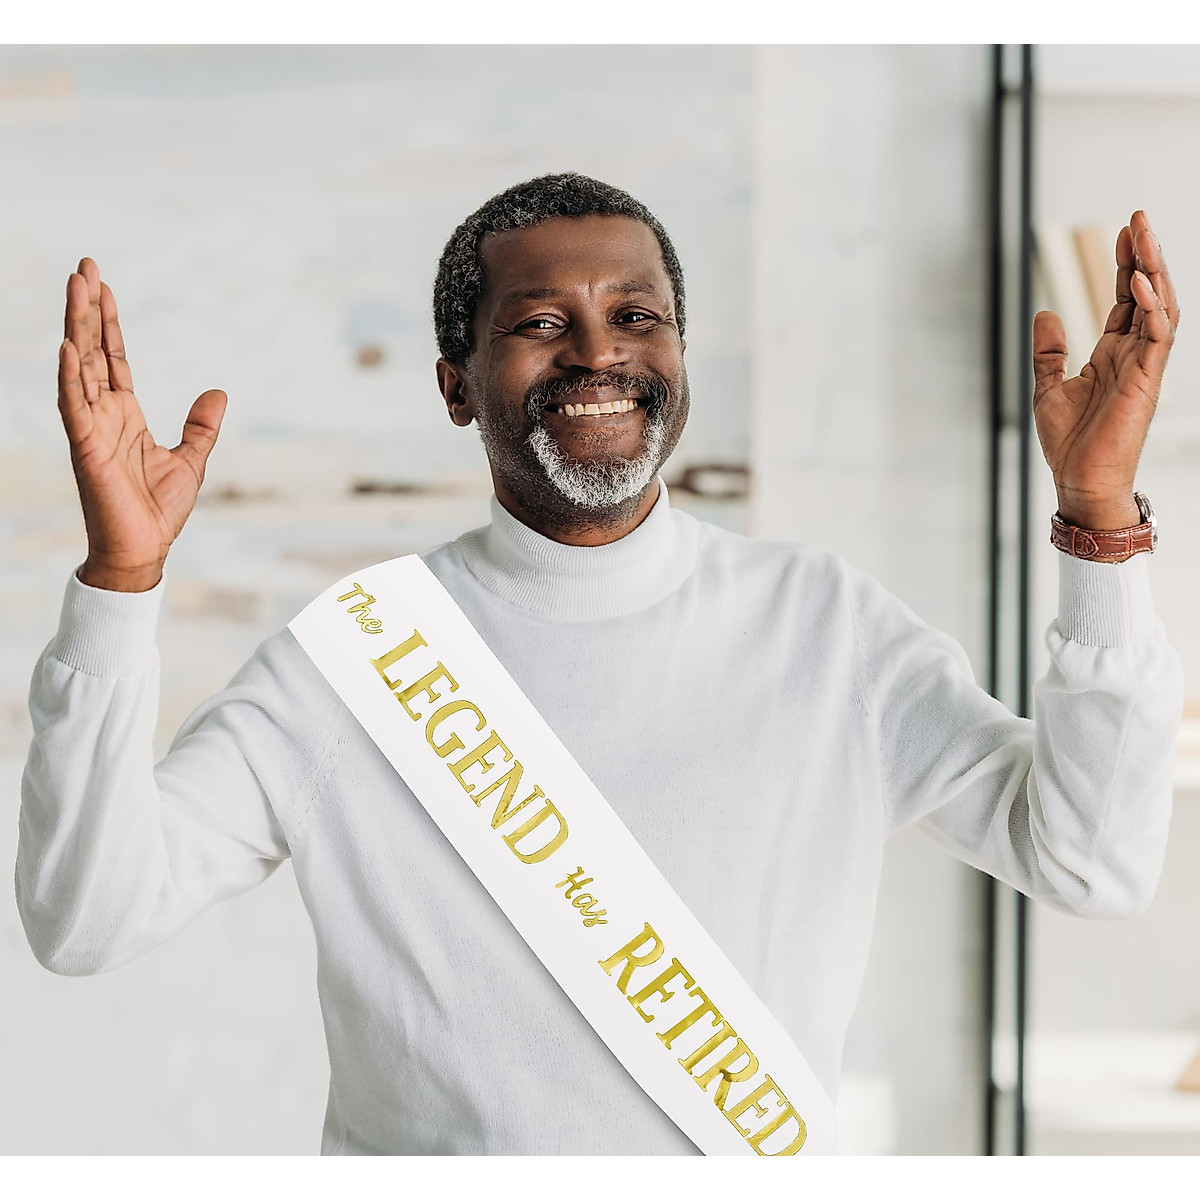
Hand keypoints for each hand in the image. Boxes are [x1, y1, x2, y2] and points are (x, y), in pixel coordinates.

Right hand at [58, 258, 226, 590]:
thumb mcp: (191, 461)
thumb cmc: (158, 511)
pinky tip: (67, 346)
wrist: (145, 550)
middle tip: (83, 266)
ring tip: (74, 286)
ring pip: (79, 367)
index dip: (109, 322)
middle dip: (88, 309)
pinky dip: (70, 377)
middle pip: (93, 350)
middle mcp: (103, 415)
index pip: (114, 358)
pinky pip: (73, 406)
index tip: (103, 285)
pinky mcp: (86, 448)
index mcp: (125, 415)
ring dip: (76, 327)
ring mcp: (91, 429)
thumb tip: (217, 391)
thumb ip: (200, 426)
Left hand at [1032, 210, 1179, 529]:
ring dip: (1154, 270)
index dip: (1126, 264)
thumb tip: (1045, 312)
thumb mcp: (1048, 388)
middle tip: (1139, 217)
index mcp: (1113, 354)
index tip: (1123, 231)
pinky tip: (1139, 282)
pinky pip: (1157, 336)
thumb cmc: (1069, 443)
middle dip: (1145, 255)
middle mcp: (1134, 355)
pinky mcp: (1147, 381)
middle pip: (1148, 293)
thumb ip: (1049, 352)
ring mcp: (1144, 366)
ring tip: (1144, 234)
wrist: (1078, 480)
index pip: (1127, 299)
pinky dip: (1150, 308)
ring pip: (1161, 306)